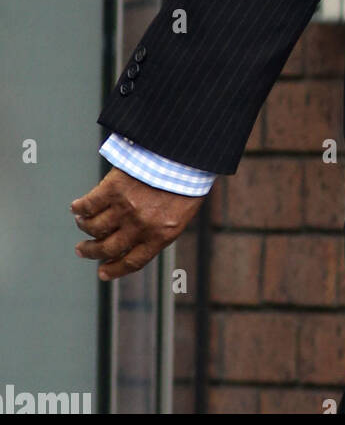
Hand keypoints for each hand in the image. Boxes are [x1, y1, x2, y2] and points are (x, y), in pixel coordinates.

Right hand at [71, 167, 206, 280]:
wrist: (184, 152)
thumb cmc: (187, 178)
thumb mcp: (182, 211)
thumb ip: (162, 227)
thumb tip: (142, 238)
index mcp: (161, 235)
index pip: (132, 261)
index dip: (115, 270)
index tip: (102, 272)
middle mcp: (141, 226)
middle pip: (107, 248)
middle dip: (91, 251)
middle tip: (82, 249)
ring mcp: (125, 208)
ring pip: (94, 228)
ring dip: (84, 228)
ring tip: (81, 223)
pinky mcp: (114, 188)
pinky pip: (89, 205)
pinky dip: (79, 208)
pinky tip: (76, 208)